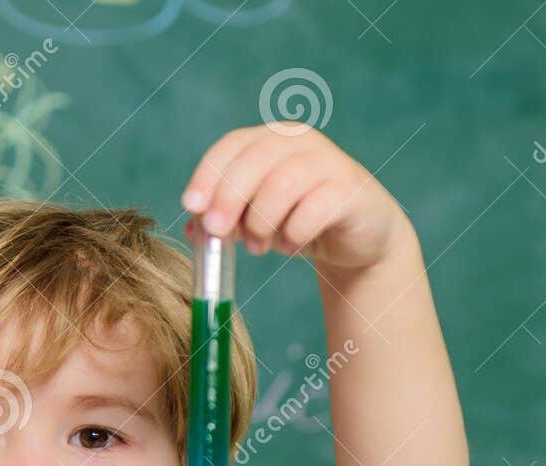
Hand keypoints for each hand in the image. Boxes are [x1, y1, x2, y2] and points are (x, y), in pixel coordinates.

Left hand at [181, 124, 410, 273]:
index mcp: (271, 139)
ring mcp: (329, 162)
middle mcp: (300, 142)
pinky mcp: (351, 189)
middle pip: (256, 160)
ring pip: (283, 184)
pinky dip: (293, 234)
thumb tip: (193, 226)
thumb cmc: (295, 221)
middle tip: (217, 232)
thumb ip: (223, 219)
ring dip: (260, 222)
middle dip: (229, 198)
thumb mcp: (252, 219)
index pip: (233, 145)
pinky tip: (290, 245)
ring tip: (257, 246)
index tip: (192, 206)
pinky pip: (313, 210)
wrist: (354, 238)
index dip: (208, 174)